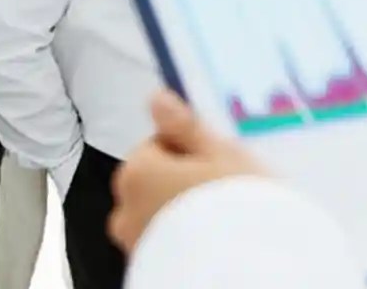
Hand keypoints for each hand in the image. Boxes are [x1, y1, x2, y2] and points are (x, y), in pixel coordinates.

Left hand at [108, 90, 268, 253]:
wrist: (243, 268)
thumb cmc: (234, 205)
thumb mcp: (220, 154)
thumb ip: (185, 126)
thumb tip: (158, 98)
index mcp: (136, 173)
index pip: (155, 144)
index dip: (189, 149)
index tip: (216, 159)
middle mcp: (124, 210)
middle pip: (152, 180)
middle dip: (181, 181)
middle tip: (222, 186)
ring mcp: (134, 243)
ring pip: (157, 212)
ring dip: (181, 210)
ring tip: (221, 216)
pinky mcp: (148, 266)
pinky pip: (163, 241)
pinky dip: (181, 236)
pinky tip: (211, 237)